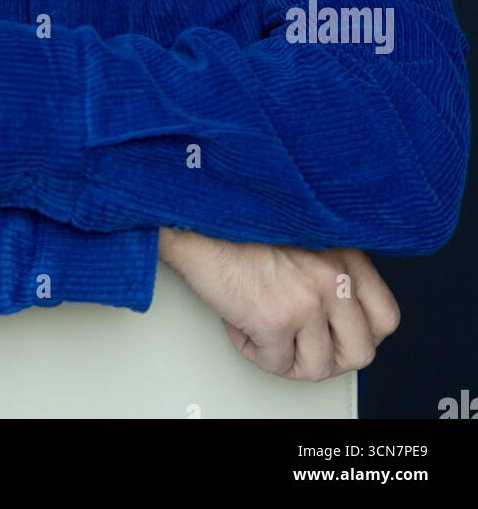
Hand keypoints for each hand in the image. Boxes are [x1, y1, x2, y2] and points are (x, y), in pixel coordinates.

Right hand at [158, 226, 399, 380]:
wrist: (198, 216)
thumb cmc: (242, 223)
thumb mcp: (307, 236)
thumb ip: (333, 270)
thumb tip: (343, 317)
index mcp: (347, 253)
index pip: (386, 318)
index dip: (360, 334)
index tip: (338, 333)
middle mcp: (335, 276)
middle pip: (360, 351)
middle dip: (327, 356)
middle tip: (300, 343)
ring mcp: (308, 299)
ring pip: (318, 367)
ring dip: (287, 357)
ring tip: (265, 329)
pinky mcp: (276, 319)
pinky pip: (276, 365)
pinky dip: (254, 350)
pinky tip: (242, 322)